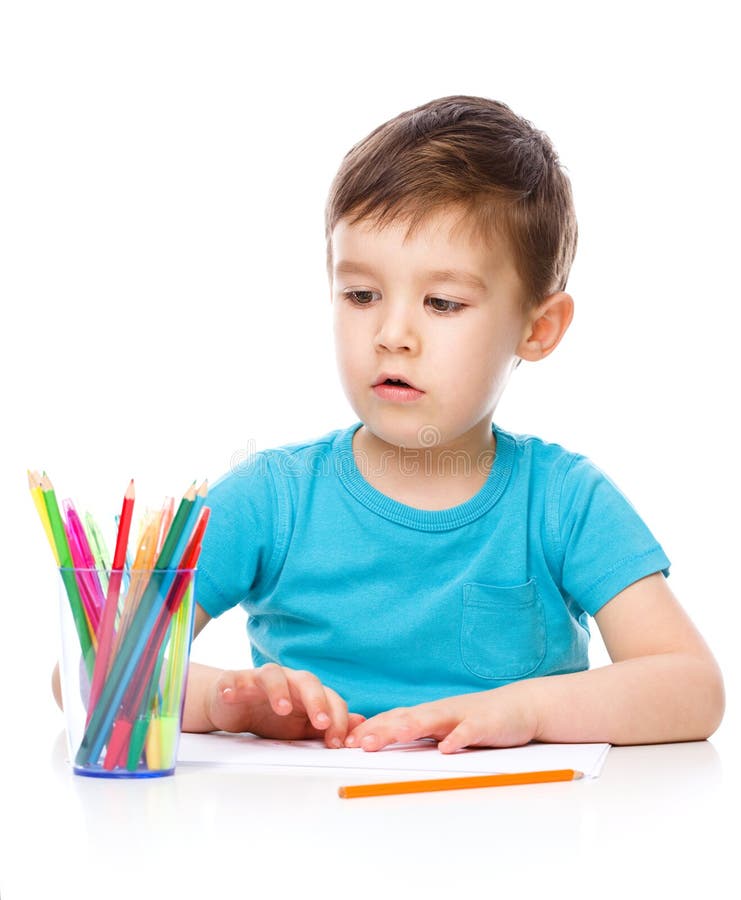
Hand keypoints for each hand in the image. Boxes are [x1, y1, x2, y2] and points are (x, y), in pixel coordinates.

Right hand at [206, 663, 364, 747]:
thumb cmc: (271, 716)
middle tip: (321, 722)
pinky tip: (231, 696)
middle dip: (316, 701)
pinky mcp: (235, 680)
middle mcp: (288, 679)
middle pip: (307, 681)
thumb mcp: (302, 726)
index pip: (330, 698)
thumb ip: (329, 724)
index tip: (337, 743)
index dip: (337, 719)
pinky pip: (234, 679)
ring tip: (281, 708)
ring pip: (273, 675)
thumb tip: (360, 723)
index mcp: (307, 691)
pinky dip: (233, 686)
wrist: (234, 708)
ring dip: (279, 691)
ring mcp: (261, 678)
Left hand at [344, 682, 538, 752]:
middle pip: (404, 719)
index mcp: (428, 715)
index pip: (392, 719)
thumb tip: (386, 745)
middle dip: (380, 730)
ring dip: (409, 728)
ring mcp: (461, 716)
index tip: (344, 741)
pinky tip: (447, 748)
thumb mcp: (444, 728)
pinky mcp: (484, 723)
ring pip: (431, 720)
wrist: (519, 708)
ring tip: (389, 737)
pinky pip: (469, 731)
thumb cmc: (478, 720)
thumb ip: (420, 734)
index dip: (369, 729)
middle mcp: (439, 712)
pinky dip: (458, 738)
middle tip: (356, 743)